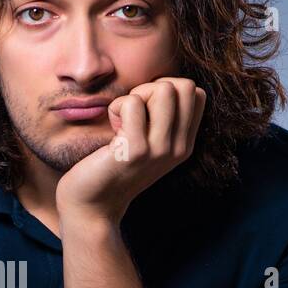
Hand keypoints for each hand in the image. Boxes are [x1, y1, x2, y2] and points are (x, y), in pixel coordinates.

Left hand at [55, 78, 205, 225]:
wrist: (92, 204)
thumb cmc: (112, 165)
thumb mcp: (147, 142)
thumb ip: (162, 118)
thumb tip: (163, 83)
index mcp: (184, 144)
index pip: (195, 93)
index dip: (166, 89)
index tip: (145, 112)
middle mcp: (178, 148)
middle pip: (183, 85)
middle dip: (153, 89)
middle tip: (132, 114)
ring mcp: (160, 150)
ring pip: (163, 89)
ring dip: (134, 97)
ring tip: (121, 123)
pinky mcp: (136, 150)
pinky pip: (132, 103)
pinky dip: (116, 108)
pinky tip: (111, 132)